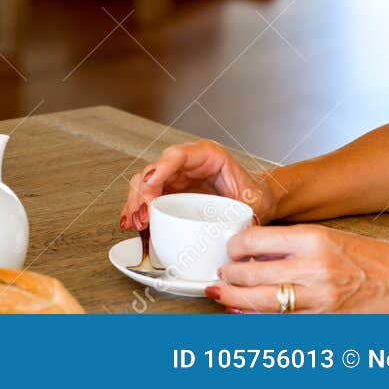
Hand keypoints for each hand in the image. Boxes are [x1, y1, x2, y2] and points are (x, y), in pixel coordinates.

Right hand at [120, 139, 276, 231]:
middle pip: (155, 170)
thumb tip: (231, 232)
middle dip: (143, 192)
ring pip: (145, 183)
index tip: (150, 183)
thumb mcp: (253, 202)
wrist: (256, 201)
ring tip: (136, 222)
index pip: (178, 155)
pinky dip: (138, 209)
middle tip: (142, 213)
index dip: (161, 168)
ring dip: (136, 202)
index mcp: (208, 156)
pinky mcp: (170, 192)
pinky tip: (132, 222)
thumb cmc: (255, 196)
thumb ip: (242, 212)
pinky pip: (147, 197)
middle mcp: (186, 164)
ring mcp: (175, 177)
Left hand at [210, 224, 388, 311]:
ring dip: (235, 299)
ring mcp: (319, 299)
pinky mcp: (324, 322)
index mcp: (313, 239)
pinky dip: (258, 319)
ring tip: (223, 294)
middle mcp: (313, 269)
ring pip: (261, 302)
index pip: (254, 240)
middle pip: (251, 274)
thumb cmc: (371, 257)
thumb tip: (252, 250)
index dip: (235, 245)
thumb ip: (290, 244)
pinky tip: (244, 314)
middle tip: (222, 273)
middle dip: (229, 275)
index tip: (231, 248)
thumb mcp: (327, 236)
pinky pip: (281, 323)